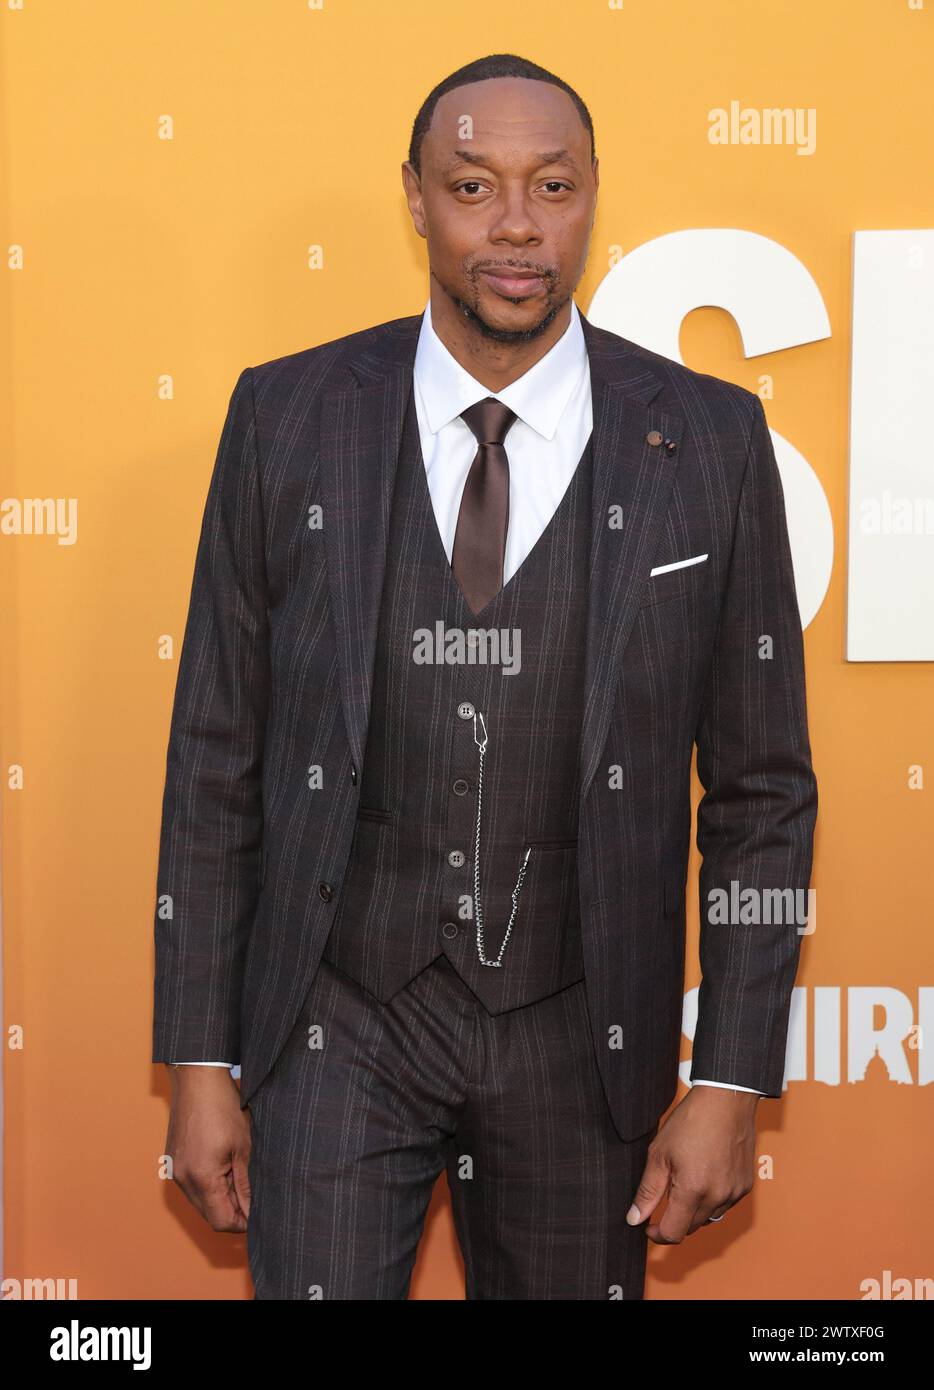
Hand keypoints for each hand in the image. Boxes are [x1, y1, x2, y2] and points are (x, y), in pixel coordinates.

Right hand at [164, 1066, 252, 1232]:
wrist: (197, 1078)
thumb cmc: (223, 1107)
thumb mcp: (244, 1147)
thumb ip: (247, 1185)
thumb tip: (253, 1211)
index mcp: (201, 1177)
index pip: (221, 1221)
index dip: (242, 1223)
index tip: (258, 1212)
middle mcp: (182, 1179)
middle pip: (209, 1214)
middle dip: (232, 1210)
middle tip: (252, 1191)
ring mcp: (174, 1169)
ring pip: (200, 1201)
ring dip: (220, 1197)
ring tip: (238, 1172)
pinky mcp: (172, 1160)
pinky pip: (191, 1185)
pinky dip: (208, 1184)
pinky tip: (223, 1165)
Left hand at [626, 1086, 758, 1242]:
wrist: (726, 1100)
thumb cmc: (691, 1121)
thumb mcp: (659, 1153)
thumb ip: (647, 1191)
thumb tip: (635, 1218)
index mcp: (693, 1190)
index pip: (673, 1233)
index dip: (657, 1234)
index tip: (648, 1225)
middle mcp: (717, 1196)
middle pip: (691, 1227)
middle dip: (674, 1219)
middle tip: (664, 1193)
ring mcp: (734, 1192)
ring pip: (709, 1218)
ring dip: (693, 1210)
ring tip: (684, 1180)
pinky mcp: (745, 1186)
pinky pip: (724, 1205)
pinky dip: (711, 1199)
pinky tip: (704, 1175)